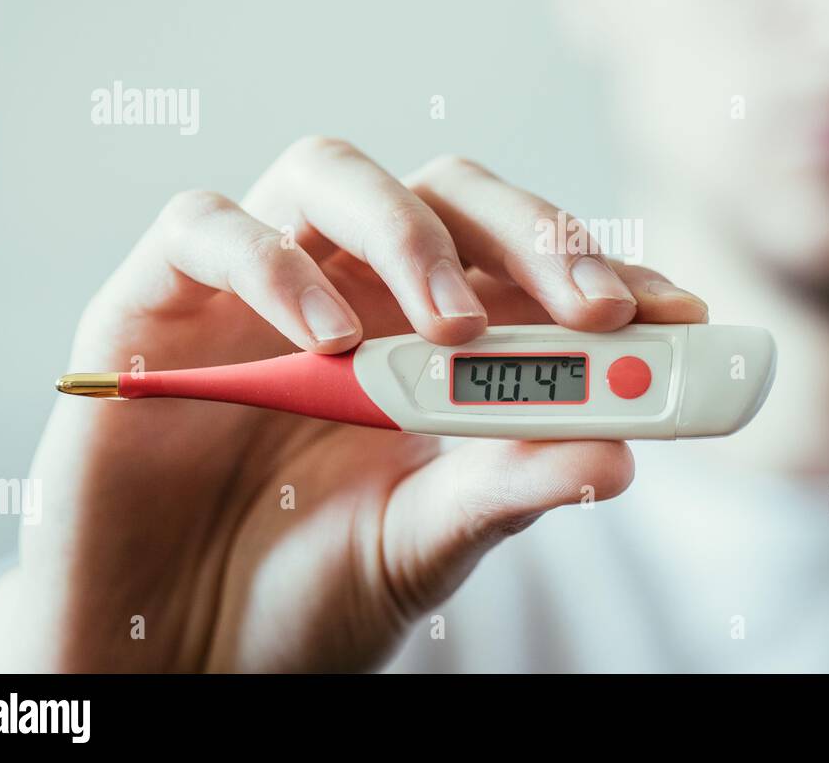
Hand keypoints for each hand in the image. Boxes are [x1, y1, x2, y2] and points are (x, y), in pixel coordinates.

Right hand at [0, 139, 706, 671]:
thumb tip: (621, 455)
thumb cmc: (299, 595)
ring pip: (330, 173)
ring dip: (408, 234)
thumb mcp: (423, 545)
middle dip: (528, 233)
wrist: (174, 656)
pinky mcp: (150, 303)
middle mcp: (344, 291)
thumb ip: (508, 490)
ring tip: (454, 327)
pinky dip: (271, 262)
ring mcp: (250, 288)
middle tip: (595, 304)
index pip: (518, 263)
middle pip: (442, 191)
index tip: (679, 307)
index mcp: (419, 338)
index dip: (599, 270)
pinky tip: (327, 339)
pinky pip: (204, 226)